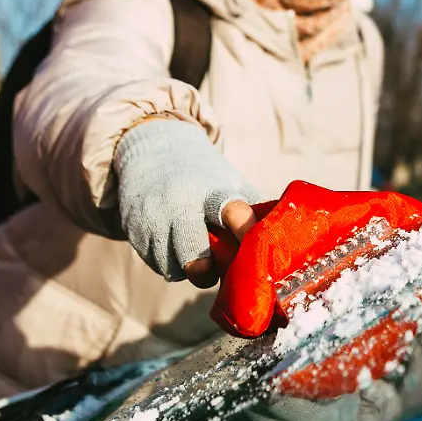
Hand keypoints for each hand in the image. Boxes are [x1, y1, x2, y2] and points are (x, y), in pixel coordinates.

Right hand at [112, 117, 259, 284]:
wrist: (152, 150)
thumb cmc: (203, 175)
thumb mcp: (229, 182)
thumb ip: (253, 209)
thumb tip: (286, 240)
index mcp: (212, 190)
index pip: (231, 212)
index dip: (245, 231)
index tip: (254, 246)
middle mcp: (180, 204)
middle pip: (195, 257)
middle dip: (208, 271)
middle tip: (217, 268)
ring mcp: (154, 220)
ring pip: (175, 268)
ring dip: (190, 268)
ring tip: (199, 250)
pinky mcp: (134, 232)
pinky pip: (159, 266)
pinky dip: (172, 264)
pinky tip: (176, 245)